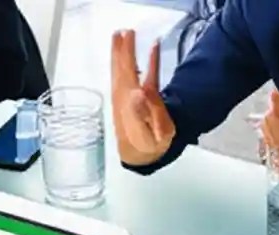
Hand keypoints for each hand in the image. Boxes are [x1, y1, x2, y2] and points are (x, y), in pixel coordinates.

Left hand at [111, 30, 175, 165]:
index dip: (125, 56)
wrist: (143, 159)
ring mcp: (131, 98)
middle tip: (123, 31)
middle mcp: (127, 99)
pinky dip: (149, 62)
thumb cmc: (149, 148)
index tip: (124, 38)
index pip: (126, 74)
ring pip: (126, 70)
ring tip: (124, 36)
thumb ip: (149, 113)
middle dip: (122, 49)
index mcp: (129, 104)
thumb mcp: (155, 135)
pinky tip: (153, 49)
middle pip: (123, 68)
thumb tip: (139, 91)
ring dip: (124, 53)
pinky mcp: (139, 99)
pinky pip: (143, 76)